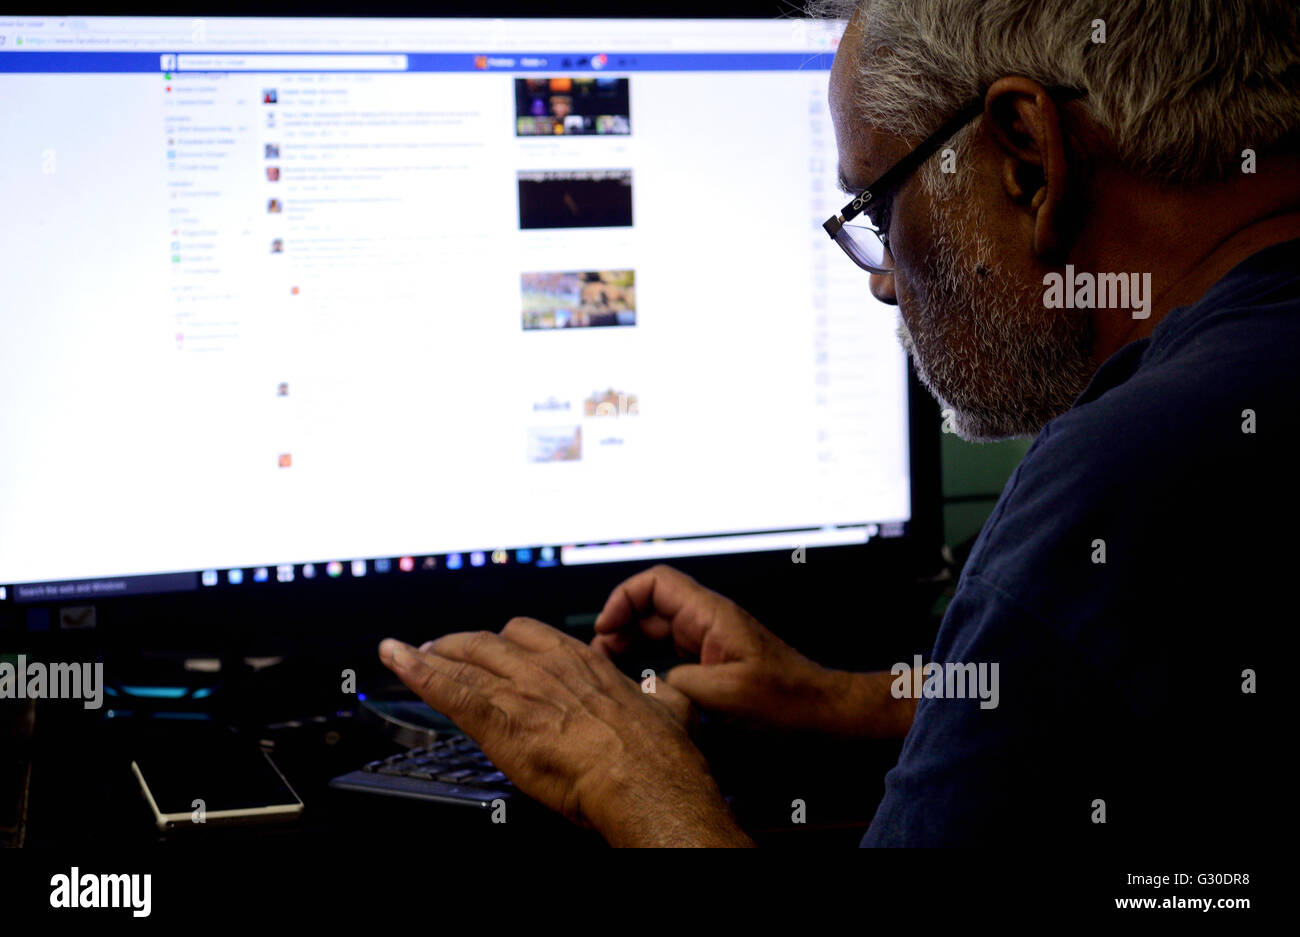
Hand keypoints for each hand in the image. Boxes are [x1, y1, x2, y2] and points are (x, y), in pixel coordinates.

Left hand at [379, 618, 751, 846]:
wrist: (643, 779)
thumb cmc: (659, 755)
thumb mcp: (668, 708)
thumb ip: (660, 696)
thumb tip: (666, 695)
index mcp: (585, 663)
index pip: (532, 635)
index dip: (508, 640)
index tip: (498, 645)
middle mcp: (547, 666)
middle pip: (491, 640)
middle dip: (464, 644)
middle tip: (445, 648)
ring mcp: (519, 688)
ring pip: (462, 657)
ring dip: (431, 653)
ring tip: (410, 653)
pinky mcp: (497, 718)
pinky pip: (445, 687)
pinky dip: (414, 671)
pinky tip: (395, 660)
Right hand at [592, 565, 850, 732]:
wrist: (819, 713)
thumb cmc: (788, 700)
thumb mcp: (728, 694)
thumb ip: (681, 683)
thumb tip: (648, 683)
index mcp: (711, 616)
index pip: (656, 582)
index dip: (623, 599)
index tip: (605, 629)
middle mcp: (707, 623)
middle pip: (649, 605)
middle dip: (618, 623)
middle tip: (600, 655)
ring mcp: (708, 642)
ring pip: (655, 629)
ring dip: (628, 642)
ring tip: (608, 667)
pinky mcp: (710, 663)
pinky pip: (666, 651)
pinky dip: (643, 660)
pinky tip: (635, 681)